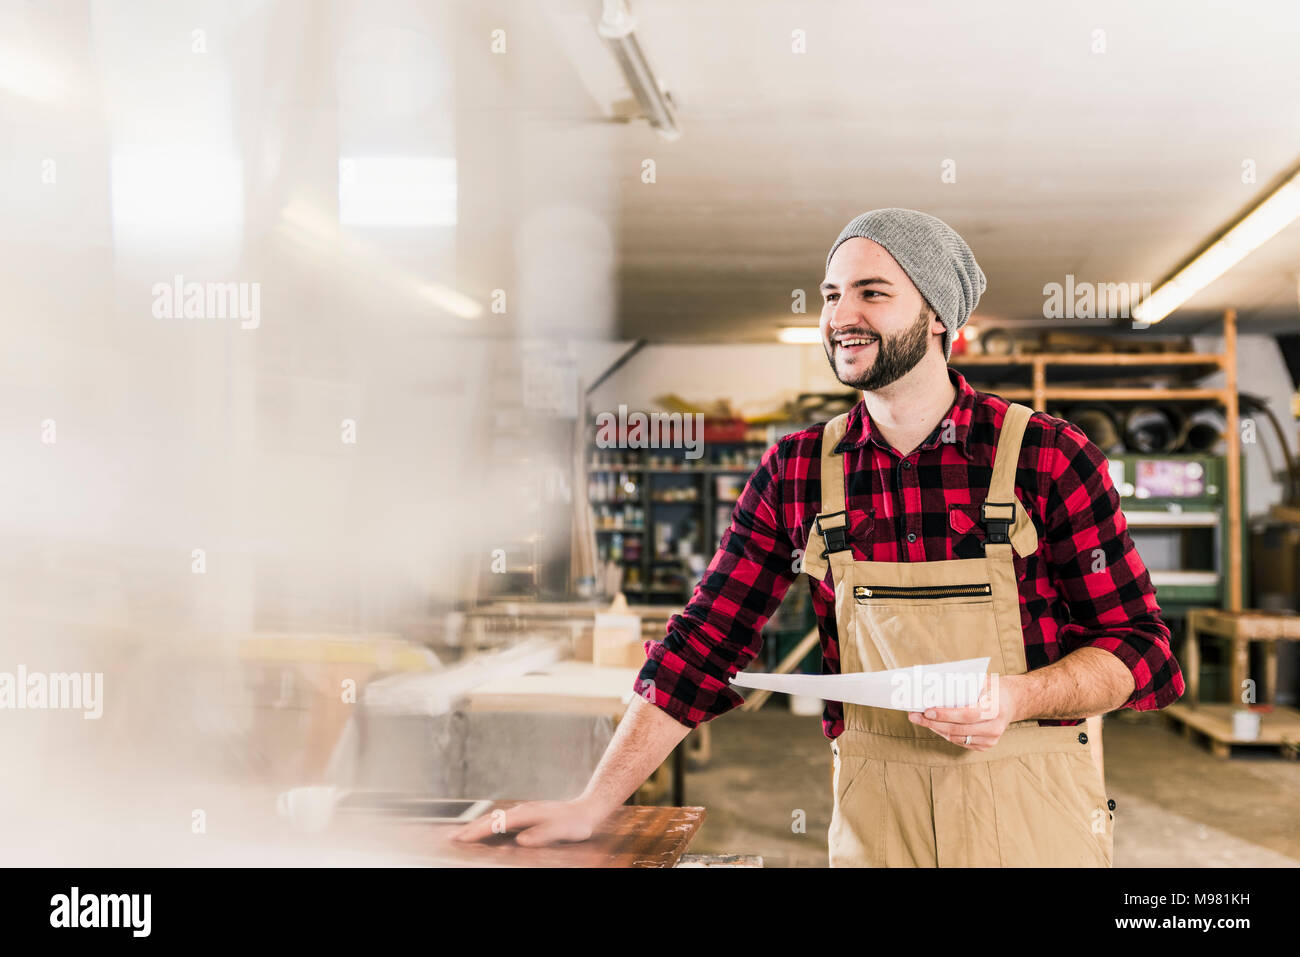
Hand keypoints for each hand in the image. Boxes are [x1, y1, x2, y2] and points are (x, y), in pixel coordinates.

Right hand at [450, 799, 607, 846]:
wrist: (586, 809)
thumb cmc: (575, 823)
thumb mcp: (562, 830)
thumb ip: (542, 835)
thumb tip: (521, 841)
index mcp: (526, 814)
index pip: (496, 824)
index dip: (478, 832)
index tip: (463, 838)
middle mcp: (521, 810)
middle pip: (490, 818)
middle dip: (470, 828)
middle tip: (452, 838)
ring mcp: (523, 811)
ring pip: (494, 817)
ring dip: (477, 825)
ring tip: (461, 834)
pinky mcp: (526, 815)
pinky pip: (501, 819)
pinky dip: (488, 824)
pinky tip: (484, 829)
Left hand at [907, 674, 1024, 750]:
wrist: (1012, 701)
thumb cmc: (991, 688)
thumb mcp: (981, 681)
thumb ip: (963, 684)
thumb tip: (934, 686)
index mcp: (994, 709)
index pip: (966, 714)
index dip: (945, 714)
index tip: (926, 711)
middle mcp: (994, 727)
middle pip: (958, 729)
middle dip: (933, 723)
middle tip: (914, 716)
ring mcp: (991, 739)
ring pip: (956, 738)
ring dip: (936, 729)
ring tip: (920, 719)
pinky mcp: (986, 746)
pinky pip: (960, 742)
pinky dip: (945, 734)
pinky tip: (934, 725)